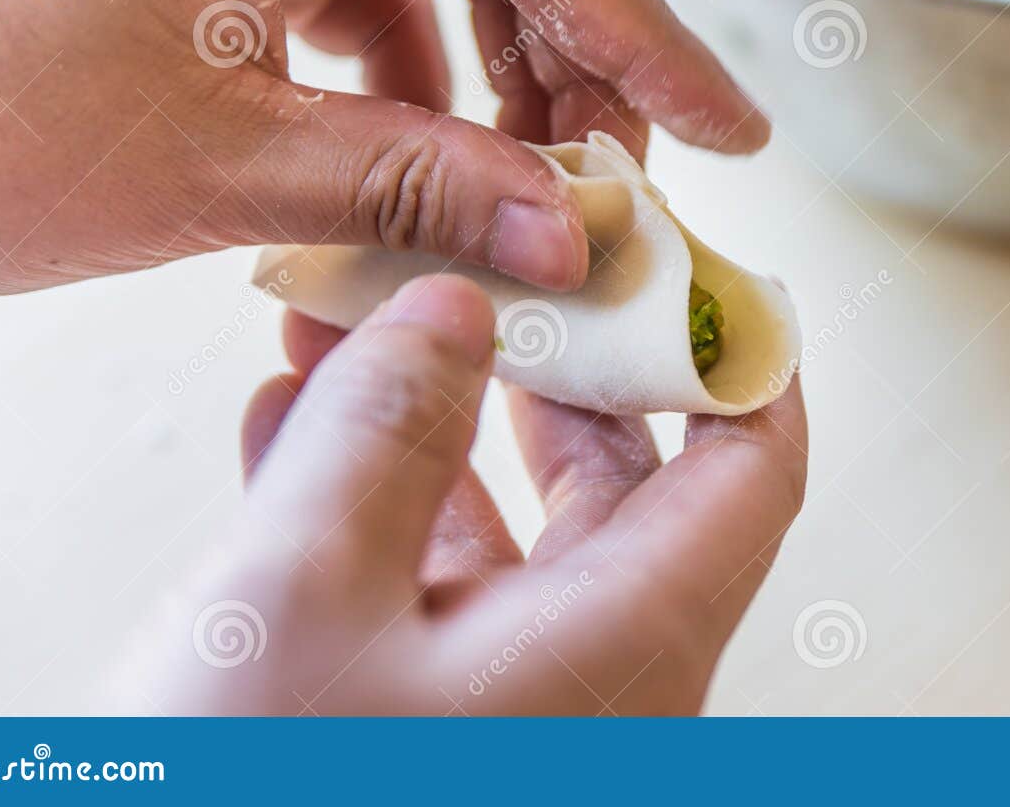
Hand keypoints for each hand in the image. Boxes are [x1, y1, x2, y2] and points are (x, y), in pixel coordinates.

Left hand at [0, 0, 766, 292]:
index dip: (645, 39)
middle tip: (626, 179)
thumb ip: (423, 188)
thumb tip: (578, 236)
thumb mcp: (219, 173)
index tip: (733, 128)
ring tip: (533, 185)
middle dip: (585, 53)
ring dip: (510, 66)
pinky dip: (427, 69)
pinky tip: (434, 154)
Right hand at [137, 275, 806, 715]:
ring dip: (434, 423)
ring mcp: (515, 711)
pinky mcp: (433, 730)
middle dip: (553, 364)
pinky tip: (289, 426)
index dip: (737, 350)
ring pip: (513, 531)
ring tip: (357, 327)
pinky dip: (374, 503)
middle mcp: (599, 680)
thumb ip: (387, 427)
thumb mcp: (303, 589)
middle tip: (499, 274)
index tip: (689, 257)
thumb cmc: (256, 801)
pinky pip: (433, 591)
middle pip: (629, 485)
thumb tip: (450, 309)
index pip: (752, 468)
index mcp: (627, 643)